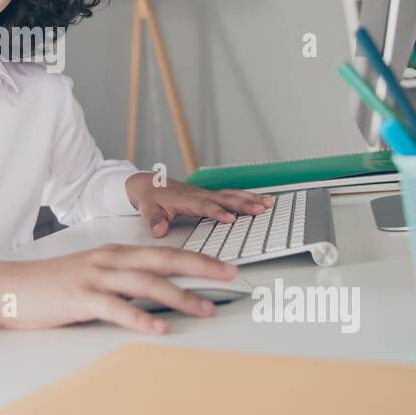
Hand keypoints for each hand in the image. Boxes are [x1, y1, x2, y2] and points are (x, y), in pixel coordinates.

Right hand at [0, 244, 237, 333]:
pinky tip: (160, 328)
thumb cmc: (48, 286)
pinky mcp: (80, 297)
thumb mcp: (90, 277)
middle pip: (164, 260)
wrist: (7, 285)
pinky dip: (141, 317)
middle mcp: (109, 260)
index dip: (197, 258)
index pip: (164, 253)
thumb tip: (155, 297)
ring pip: (147, 283)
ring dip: (180, 296)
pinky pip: (117, 308)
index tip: (225, 266)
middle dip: (201, 267)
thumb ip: (120, 283)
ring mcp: (95, 277)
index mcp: (114, 253)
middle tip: (231, 276)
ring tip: (205, 310)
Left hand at [125, 172, 273, 238]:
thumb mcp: (147, 210)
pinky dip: (248, 197)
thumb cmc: (150, 198)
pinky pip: (232, 195)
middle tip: (260, 209)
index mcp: (184, 198)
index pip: (203, 205)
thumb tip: (159, 231)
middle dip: (243, 204)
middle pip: (224, 198)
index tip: (230, 219)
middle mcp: (198, 194)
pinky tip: (263, 200)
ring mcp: (207, 194)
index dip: (217, 212)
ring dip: (250, 199)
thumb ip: (154, 220)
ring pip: (231, 195)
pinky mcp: (211, 196)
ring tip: (268, 203)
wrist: (149, 184)